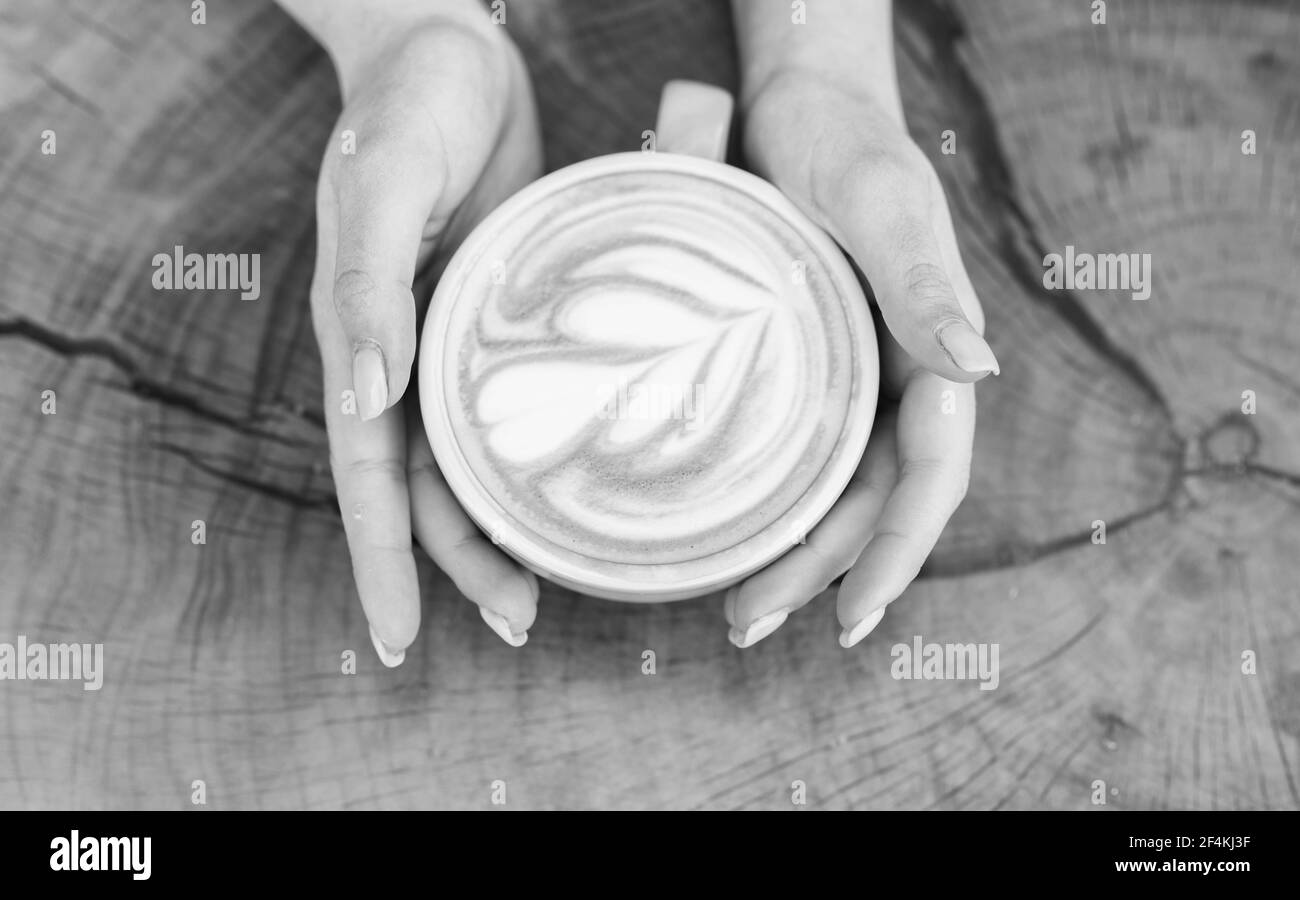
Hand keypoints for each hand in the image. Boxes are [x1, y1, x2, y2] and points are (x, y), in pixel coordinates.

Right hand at [290, 1, 543, 664]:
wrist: (450, 45)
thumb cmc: (407, 103)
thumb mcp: (385, 182)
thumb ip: (368, 285)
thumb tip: (360, 397)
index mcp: (361, 338)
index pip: (365, 474)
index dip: (380, 559)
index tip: (395, 639)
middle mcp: (404, 355)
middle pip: (426, 487)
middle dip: (459, 566)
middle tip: (519, 625)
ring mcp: (453, 342)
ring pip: (473, 460)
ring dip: (503, 528)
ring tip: (549, 588)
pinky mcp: (499, 320)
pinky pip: (514, 407)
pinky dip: (536, 458)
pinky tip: (577, 489)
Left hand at [724, 67, 997, 648]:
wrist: (801, 105)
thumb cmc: (845, 144)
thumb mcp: (883, 206)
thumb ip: (924, 285)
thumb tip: (979, 371)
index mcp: (934, 355)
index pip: (928, 479)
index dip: (895, 555)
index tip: (850, 619)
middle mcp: (900, 380)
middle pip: (870, 503)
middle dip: (821, 575)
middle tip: (747, 626)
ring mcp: (854, 380)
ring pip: (832, 490)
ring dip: (792, 554)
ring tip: (734, 608)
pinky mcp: (811, 369)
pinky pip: (800, 453)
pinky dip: (772, 501)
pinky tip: (731, 532)